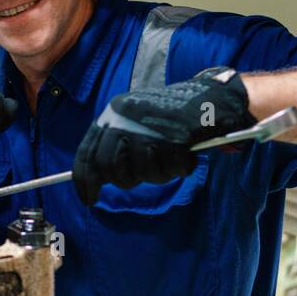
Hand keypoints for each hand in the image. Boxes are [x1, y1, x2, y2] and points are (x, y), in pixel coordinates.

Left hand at [73, 67, 255, 203]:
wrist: (211, 95)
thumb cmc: (172, 116)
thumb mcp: (135, 121)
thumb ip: (116, 145)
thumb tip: (98, 178)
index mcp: (113, 113)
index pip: (88, 153)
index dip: (86, 181)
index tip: (89, 199)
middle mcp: (125, 118)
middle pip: (112, 168)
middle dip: (128, 179)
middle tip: (148, 173)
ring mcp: (149, 127)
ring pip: (144, 172)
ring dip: (160, 173)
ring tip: (171, 158)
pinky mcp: (175, 136)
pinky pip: (172, 168)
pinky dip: (182, 167)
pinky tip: (187, 155)